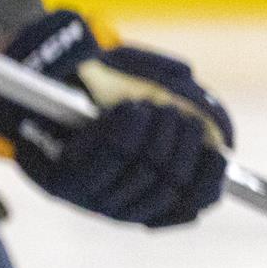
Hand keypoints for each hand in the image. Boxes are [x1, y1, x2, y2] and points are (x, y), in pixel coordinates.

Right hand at [0, 9, 233, 226]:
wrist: (56, 113)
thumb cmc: (58, 84)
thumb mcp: (52, 66)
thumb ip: (78, 57)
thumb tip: (146, 67)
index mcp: (53, 170)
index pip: (97, 164)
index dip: (121, 136)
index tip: (135, 106)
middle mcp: (87, 198)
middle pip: (138, 176)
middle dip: (159, 139)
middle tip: (166, 107)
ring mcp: (121, 208)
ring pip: (167, 191)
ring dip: (183, 153)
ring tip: (186, 119)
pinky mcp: (150, 210)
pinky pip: (187, 208)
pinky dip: (205, 184)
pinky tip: (214, 157)